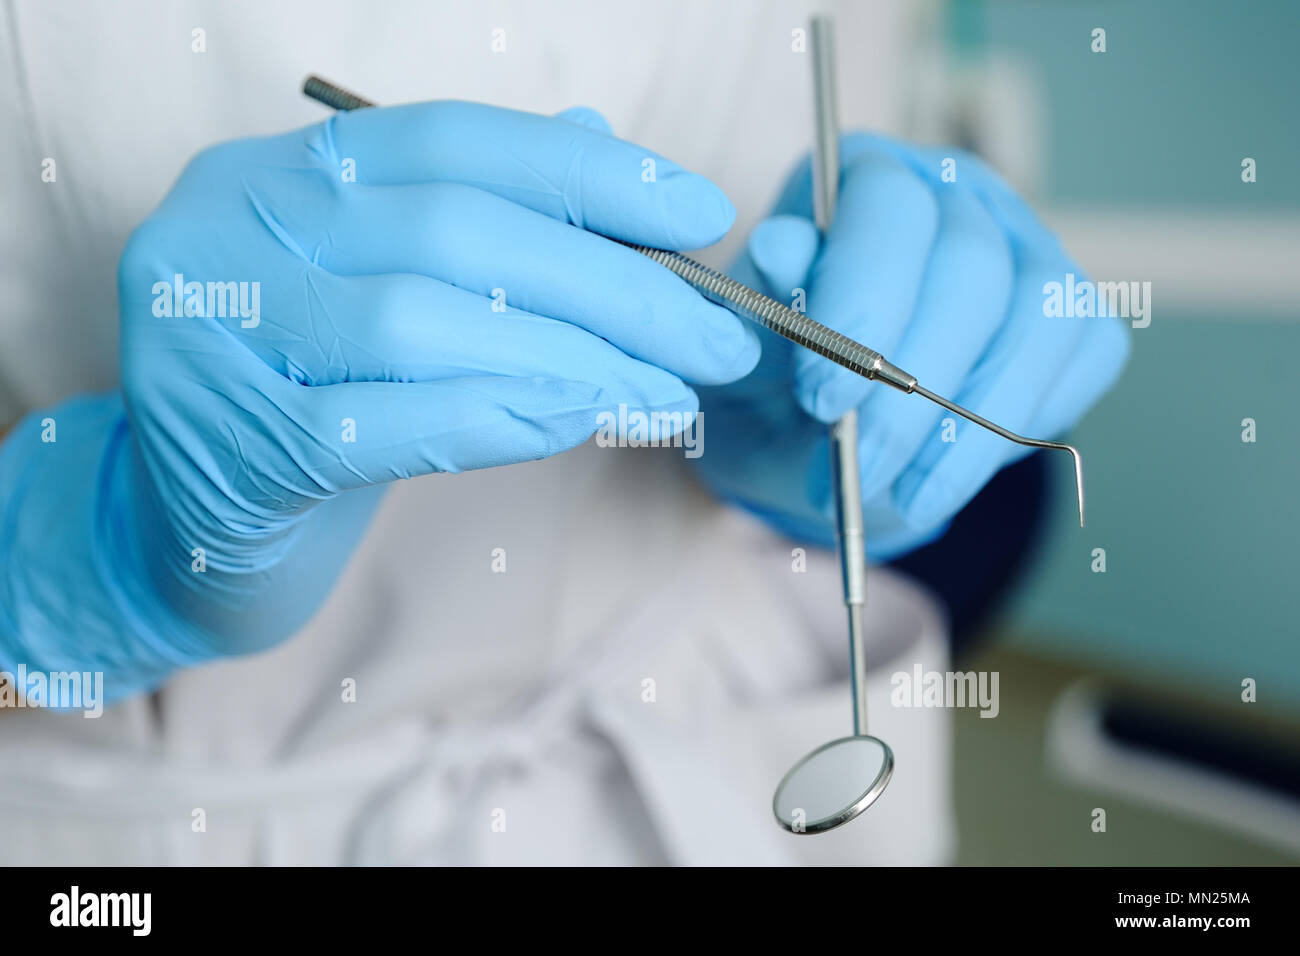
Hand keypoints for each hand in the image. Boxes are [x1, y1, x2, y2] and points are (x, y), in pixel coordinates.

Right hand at [1, 102, 758, 697]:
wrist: (195, 534)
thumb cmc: (315, 401)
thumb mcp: (395, 299)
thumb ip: (482, 223)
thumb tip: (601, 148)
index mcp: (273, 173)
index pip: (452, 143)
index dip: (587, 174)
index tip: (699, 215)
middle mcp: (224, 231)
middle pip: (454, 233)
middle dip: (610, 286)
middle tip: (716, 336)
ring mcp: (209, 336)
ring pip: (426, 324)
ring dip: (576, 360)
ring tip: (672, 393)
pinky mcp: (228, 444)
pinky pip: (389, 425)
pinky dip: (505, 417)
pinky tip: (590, 422)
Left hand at [694, 134, 1127, 557]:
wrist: (815, 437)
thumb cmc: (774, 379)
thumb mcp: (746, 352)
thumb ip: (761, 301)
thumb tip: (779, 246)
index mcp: (868, 177)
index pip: (891, 206)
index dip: (865, 303)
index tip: (822, 399)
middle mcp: (960, 195)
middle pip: (972, 267)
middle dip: (914, 388)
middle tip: (861, 468)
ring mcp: (1029, 248)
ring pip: (1039, 316)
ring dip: (972, 424)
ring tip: (905, 497)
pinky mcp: (1075, 312)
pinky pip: (1082, 355)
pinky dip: (1018, 428)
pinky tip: (948, 476)